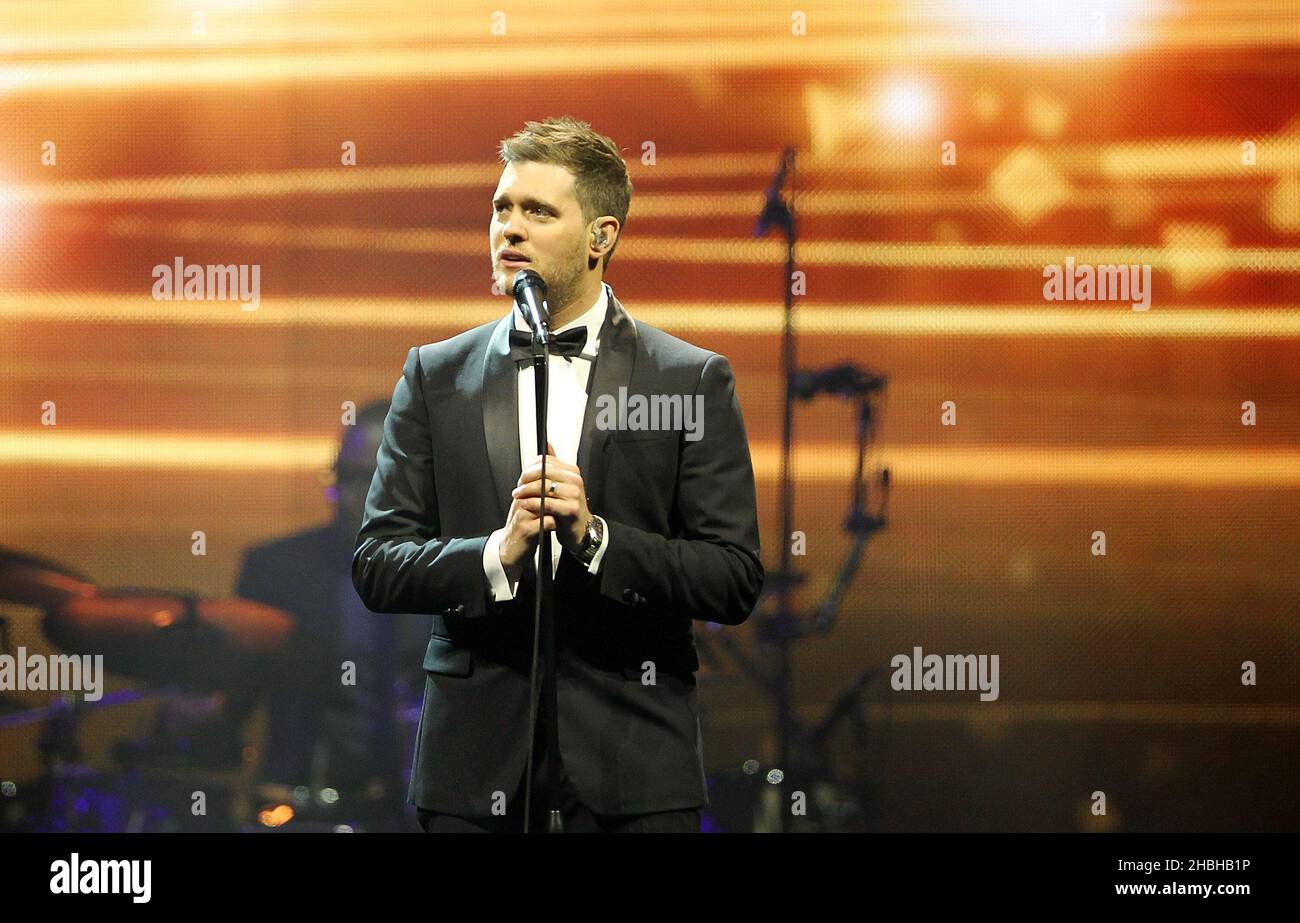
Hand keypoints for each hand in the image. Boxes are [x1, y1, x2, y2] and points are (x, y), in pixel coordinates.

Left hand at [510, 440, 591, 554]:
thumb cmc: (568, 507)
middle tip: (518, 487)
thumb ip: (554, 465)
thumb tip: (547, 445)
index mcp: (572, 471)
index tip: (522, 478)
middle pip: (545, 472)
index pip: (547, 462)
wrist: (581, 529)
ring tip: (518, 496)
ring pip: (544, 487)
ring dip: (527, 491)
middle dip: (527, 479)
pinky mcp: (571, 509)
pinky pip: (547, 503)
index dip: (530, 469)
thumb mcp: (562, 484)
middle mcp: (575, 481)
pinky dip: (533, 503)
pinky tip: (525, 505)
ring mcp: (574, 495)